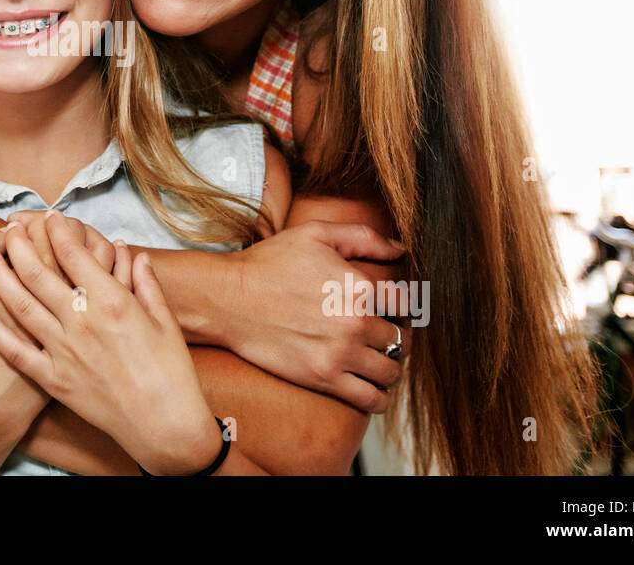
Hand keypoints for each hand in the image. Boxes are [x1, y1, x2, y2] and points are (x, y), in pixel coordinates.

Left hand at [0, 212, 221, 474]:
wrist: (163, 427)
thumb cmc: (171, 373)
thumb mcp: (165, 320)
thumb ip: (144, 283)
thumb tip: (130, 254)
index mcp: (112, 302)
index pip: (75, 253)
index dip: (58, 230)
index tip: (49, 216)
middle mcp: (82, 321)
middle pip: (38, 272)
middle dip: (20, 243)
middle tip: (10, 225)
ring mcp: (64, 351)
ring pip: (20, 304)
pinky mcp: (54, 378)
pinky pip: (16, 349)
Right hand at [223, 220, 411, 412]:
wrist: (227, 299)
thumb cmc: (268, 263)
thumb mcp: (315, 234)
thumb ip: (363, 237)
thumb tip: (399, 249)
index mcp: (360, 287)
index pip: (405, 305)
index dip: (400, 307)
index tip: (389, 310)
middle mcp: (356, 323)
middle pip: (401, 340)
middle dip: (396, 338)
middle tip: (382, 336)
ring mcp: (341, 354)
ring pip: (391, 372)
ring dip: (389, 367)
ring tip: (376, 361)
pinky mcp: (323, 378)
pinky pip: (371, 400)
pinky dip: (378, 397)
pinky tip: (369, 386)